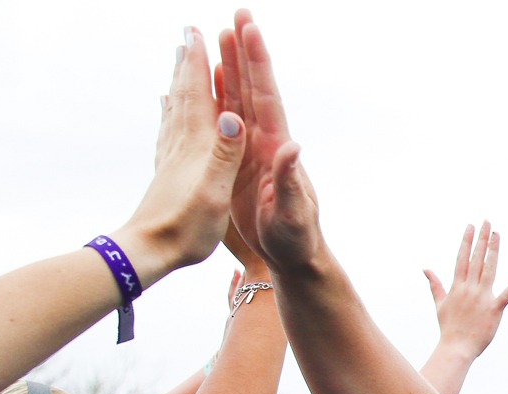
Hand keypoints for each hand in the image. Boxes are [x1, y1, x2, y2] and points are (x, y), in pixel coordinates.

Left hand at [116, 27, 245, 280]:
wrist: (149, 251)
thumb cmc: (185, 228)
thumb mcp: (214, 193)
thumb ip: (224, 154)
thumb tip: (231, 115)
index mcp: (197, 147)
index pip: (200, 94)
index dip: (199, 61)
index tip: (199, 30)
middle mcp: (181, 145)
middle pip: (184, 93)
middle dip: (188, 61)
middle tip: (188, 32)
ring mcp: (171, 157)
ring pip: (175, 107)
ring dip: (179, 80)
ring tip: (179, 58)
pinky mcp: (167, 171)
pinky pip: (170, 129)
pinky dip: (170, 109)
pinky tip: (167, 105)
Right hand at [218, 11, 321, 272]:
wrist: (291, 255)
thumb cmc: (296, 238)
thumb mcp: (293, 212)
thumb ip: (290, 181)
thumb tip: (293, 147)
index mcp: (276, 147)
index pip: (266, 96)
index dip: (257, 62)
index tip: (249, 28)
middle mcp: (264, 141)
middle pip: (251, 87)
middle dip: (244, 51)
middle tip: (237, 14)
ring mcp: (251, 149)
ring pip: (237, 99)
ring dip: (229, 67)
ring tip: (220, 36)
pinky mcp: (238, 162)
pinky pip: (224, 122)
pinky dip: (218, 98)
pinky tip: (211, 81)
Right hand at [426, 223, 507, 358]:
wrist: (456, 348)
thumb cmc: (448, 328)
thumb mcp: (440, 304)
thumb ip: (435, 285)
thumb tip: (426, 269)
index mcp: (457, 286)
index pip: (462, 258)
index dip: (467, 241)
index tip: (471, 226)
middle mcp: (469, 288)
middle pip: (476, 259)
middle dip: (482, 239)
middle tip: (487, 221)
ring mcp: (482, 298)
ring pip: (489, 269)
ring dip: (494, 251)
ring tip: (498, 234)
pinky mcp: (495, 309)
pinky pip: (507, 293)